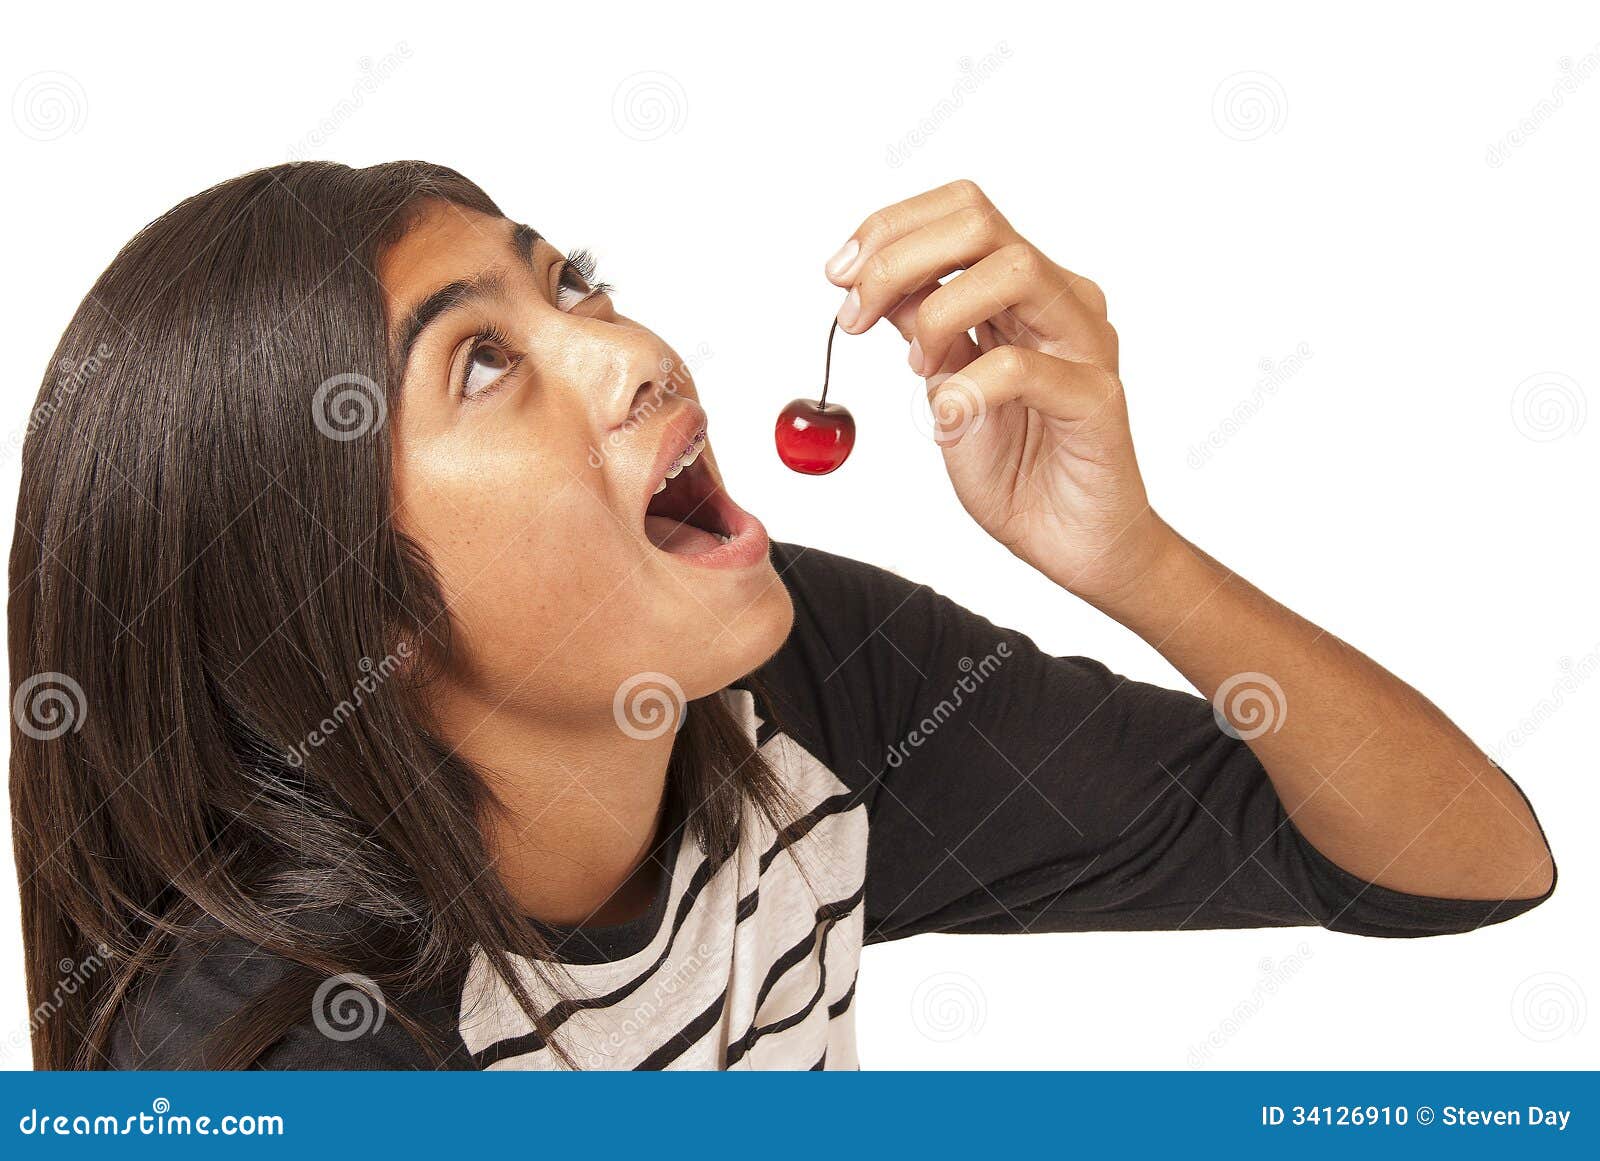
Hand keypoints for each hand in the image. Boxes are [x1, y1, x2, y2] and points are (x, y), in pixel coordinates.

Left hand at [825, 180, 1175, 607]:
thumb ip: (924, 330)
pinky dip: (968, 387)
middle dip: (897, 257)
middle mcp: (1062, 301)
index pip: (962, 212)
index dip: (890, 228)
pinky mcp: (1095, 399)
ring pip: (1014, 270)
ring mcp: (1085, 344)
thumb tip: (874, 281)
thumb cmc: (1020, 469)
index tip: (837, 274)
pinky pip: (1023, 366)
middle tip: (855, 313)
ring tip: (917, 367)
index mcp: (1026, 290)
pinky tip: (949, 419)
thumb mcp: (946, 387)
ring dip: (937, 312)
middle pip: (981, 221)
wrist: (1074, 543)